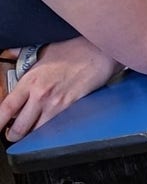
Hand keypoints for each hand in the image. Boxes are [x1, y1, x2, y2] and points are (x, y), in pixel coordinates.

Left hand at [0, 38, 122, 140]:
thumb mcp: (45, 49)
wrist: (100, 52)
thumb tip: (10, 53)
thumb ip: (23, 54)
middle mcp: (41, 95)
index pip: (6, 108)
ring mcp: (57, 104)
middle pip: (19, 128)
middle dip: (13, 135)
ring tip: (30, 131)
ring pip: (36, 132)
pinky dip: (49, 131)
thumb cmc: (76, 49)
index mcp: (30, 80)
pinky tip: (48, 126)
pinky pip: (55, 128)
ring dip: (31, 134)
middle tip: (12, 133)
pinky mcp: (72, 109)